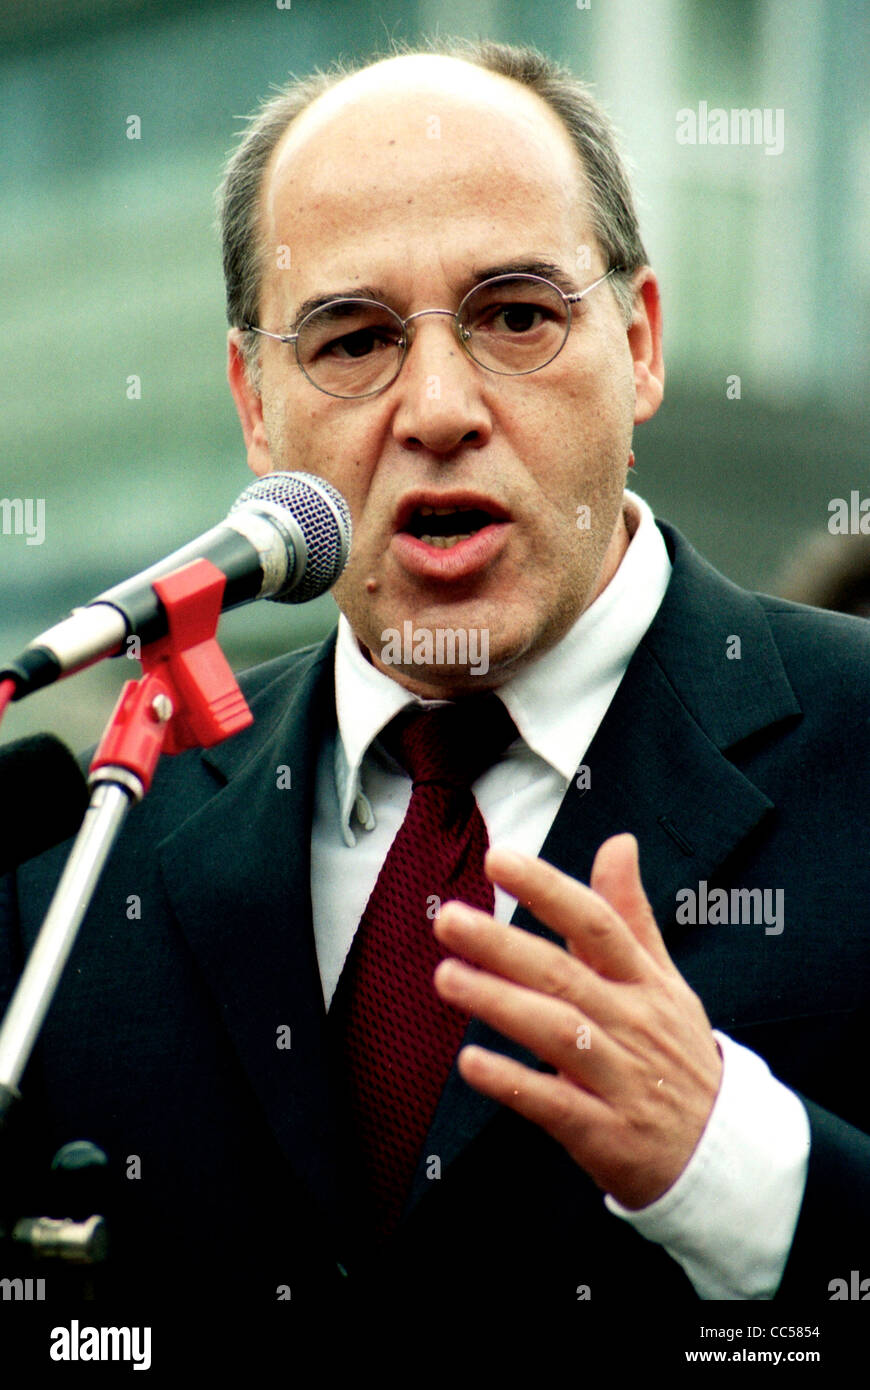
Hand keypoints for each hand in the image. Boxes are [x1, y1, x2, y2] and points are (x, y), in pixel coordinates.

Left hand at [433, 833, 722, 1208]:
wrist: (722, 1153)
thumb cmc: (676, 1055)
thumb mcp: (666, 981)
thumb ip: (630, 914)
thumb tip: (619, 842)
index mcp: (646, 982)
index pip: (597, 923)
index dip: (548, 888)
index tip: (498, 860)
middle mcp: (635, 1024)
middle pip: (564, 975)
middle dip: (504, 945)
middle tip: (450, 919)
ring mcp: (623, 1080)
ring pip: (558, 1033)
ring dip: (500, 1004)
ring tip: (447, 977)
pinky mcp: (608, 1134)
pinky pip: (557, 1105)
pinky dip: (514, 1083)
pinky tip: (471, 1062)